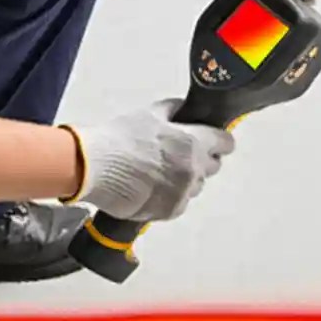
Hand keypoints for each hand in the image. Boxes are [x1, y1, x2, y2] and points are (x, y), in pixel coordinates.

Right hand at [64, 99, 234, 220]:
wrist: (94, 168)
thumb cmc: (119, 138)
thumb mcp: (149, 114)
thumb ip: (173, 111)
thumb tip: (184, 109)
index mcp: (193, 142)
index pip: (226, 143)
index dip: (219, 141)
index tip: (213, 142)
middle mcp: (193, 169)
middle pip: (213, 166)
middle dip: (201, 160)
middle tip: (179, 156)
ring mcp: (183, 193)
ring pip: (196, 186)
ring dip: (185, 180)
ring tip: (159, 173)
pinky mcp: (170, 211)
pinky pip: (180, 204)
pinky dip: (171, 197)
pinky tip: (151, 187)